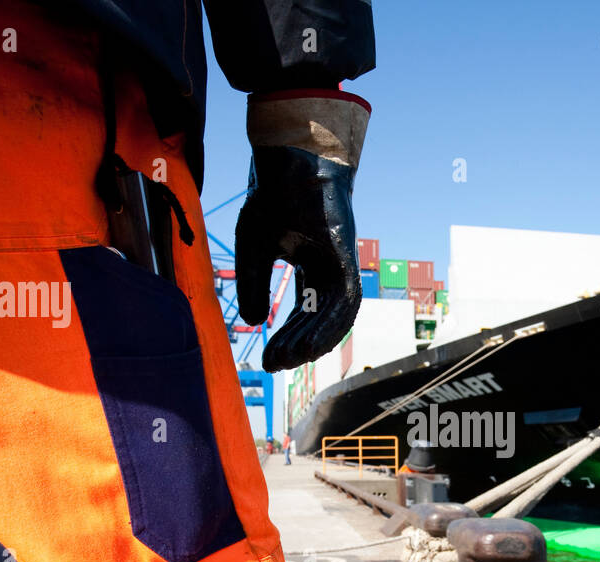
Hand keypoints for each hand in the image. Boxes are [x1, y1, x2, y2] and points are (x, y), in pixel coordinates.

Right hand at [236, 91, 369, 371]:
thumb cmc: (273, 195)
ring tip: (292, 360)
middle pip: (318, 318)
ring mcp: (341, 263)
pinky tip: (312, 342)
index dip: (286, 335)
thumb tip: (252, 321)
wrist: (290, 159)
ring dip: (315, 340)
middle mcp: (328, 268)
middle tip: (277, 365)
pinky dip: (330, 324)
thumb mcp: (253, 247)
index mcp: (309, 265)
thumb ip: (252, 284)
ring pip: (336, 315)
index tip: (269, 359)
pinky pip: (345, 300)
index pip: (301, 311)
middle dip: (298, 344)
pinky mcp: (348, 257)